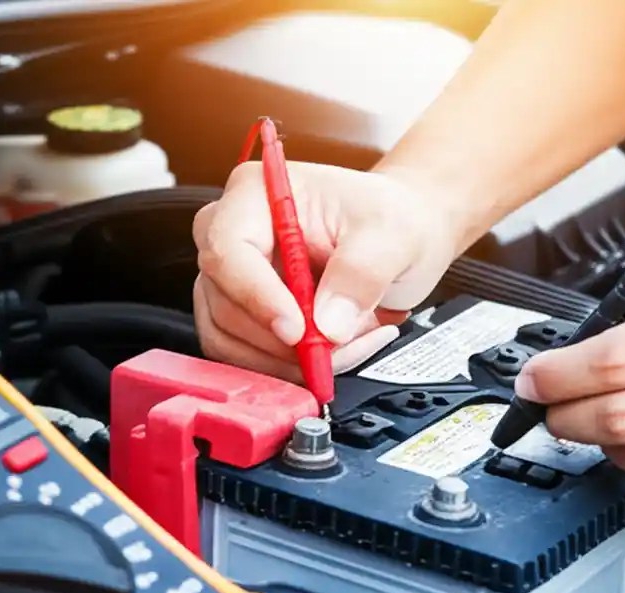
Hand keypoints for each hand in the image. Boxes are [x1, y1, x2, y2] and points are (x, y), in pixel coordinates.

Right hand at [193, 161, 461, 383]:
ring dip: (286, 360)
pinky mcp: (240, 314)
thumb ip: (359, 274)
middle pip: (223, 302)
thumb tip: (327, 326)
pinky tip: (332, 351)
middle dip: (282, 340)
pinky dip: (286, 367)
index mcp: (255, 193)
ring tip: (346, 343)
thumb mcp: (391, 233)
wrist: (401, 236)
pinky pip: (244, 356)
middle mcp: (230, 233)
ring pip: (228, 338)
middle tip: (338, 343)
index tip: (298, 331)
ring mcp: (231, 278)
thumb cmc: (389, 218)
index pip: (228, 251)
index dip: (257, 297)